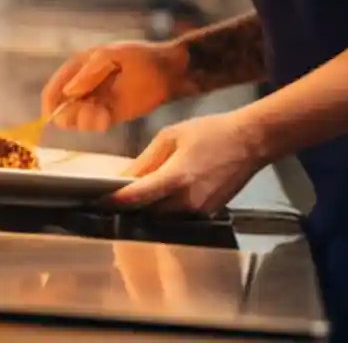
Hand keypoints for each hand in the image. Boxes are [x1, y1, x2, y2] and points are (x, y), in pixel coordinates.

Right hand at [41, 41, 185, 131]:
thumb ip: (89, 72)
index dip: (50, 104)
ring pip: (76, 120)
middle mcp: (83, 86)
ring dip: (84, 121)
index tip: (52, 116)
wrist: (171, 72)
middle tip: (88, 111)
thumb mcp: (112, 56)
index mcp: (79, 67)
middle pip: (61, 109)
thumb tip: (69, 92)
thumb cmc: (142, 57)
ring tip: (102, 114)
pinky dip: (96, 125)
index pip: (54, 89)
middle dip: (70, 114)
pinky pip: (93, 125)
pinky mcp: (109, 115)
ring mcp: (96, 101)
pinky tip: (108, 118)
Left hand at [108, 111, 266, 212]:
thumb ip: (146, 160)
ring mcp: (200, 210)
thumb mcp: (172, 136)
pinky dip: (168, 205)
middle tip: (115, 193)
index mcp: (177, 177)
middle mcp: (188, 200)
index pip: (138, 197)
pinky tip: (166, 190)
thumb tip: (123, 178)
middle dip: (132, 204)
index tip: (97, 199)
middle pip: (148, 211)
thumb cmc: (211, 132)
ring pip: (163, 215)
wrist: (250, 142)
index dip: (115, 200)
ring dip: (150, 205)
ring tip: (140, 190)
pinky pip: (179, 214)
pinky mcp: (208, 213)